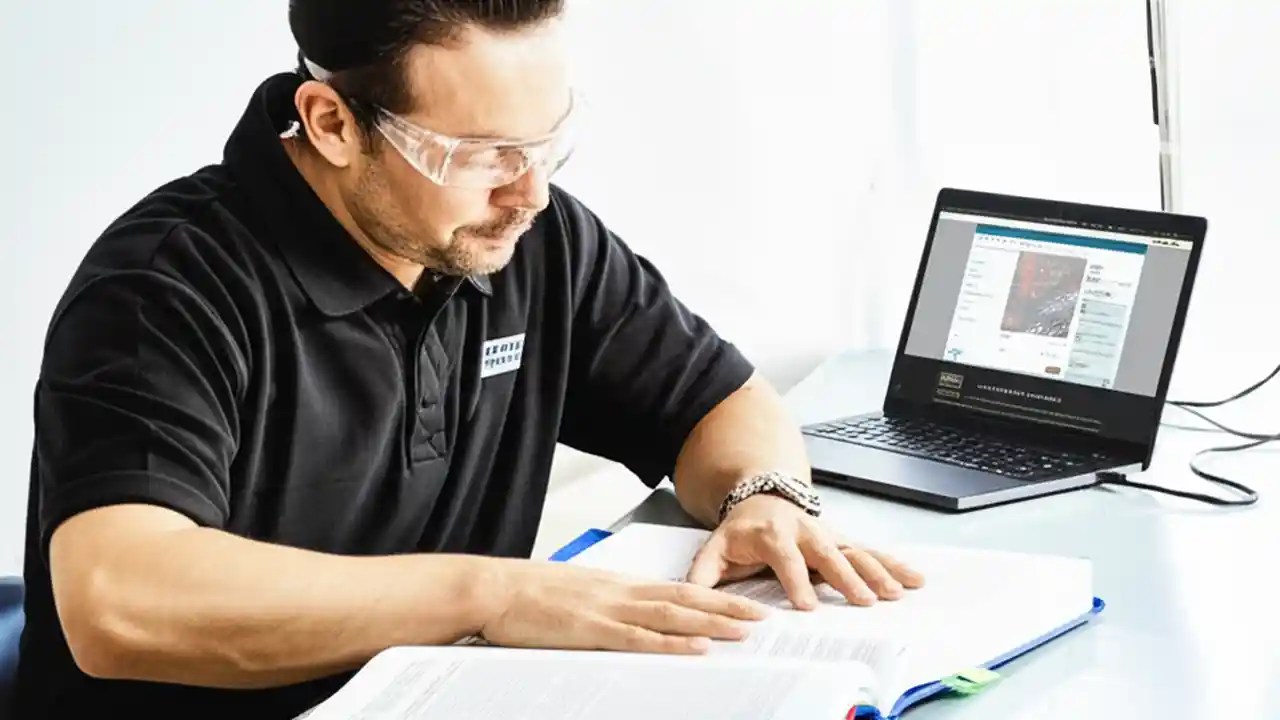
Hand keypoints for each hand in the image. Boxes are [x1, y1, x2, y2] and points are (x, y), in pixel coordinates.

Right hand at [479, 560, 771, 654]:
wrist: (494, 588)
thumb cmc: (529, 594)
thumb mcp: (578, 593)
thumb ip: (607, 604)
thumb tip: (632, 618)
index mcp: (619, 584)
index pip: (677, 590)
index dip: (714, 597)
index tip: (743, 604)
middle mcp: (621, 592)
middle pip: (686, 598)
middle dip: (728, 607)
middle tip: (763, 616)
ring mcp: (609, 610)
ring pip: (672, 616)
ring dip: (711, 623)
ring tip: (744, 631)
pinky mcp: (592, 630)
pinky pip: (640, 639)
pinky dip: (672, 644)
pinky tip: (696, 648)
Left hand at [686, 494, 924, 610]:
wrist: (762, 496)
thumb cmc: (741, 530)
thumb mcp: (716, 547)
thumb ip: (703, 573)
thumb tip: (689, 595)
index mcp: (772, 533)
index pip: (785, 557)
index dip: (796, 579)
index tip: (807, 604)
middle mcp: (805, 531)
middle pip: (828, 554)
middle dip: (847, 577)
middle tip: (863, 601)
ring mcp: (828, 534)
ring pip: (856, 552)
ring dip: (877, 572)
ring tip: (896, 592)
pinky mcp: (843, 539)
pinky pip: (871, 551)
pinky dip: (893, 564)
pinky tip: (913, 579)